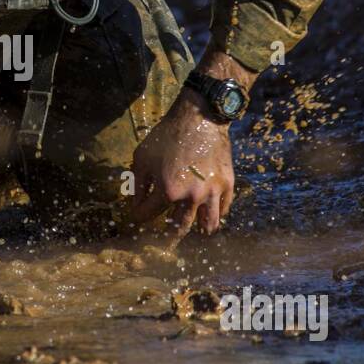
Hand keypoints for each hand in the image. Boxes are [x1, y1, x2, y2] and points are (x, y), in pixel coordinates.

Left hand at [130, 87, 234, 236]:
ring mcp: (212, 192)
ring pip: (207, 225)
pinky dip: (215, 215)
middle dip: (169, 238)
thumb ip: (138, 185)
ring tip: (196, 233)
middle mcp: (191, 197)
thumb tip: (136, 206)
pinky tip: (210, 216)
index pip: (148, 215)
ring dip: (199, 231)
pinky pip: (222, 209)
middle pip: (179, 228)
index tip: (137, 219)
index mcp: (167, 191)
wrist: (200, 118)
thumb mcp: (142, 157)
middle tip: (165, 245)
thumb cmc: (167, 136)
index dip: (139, 218)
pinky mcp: (227, 185)